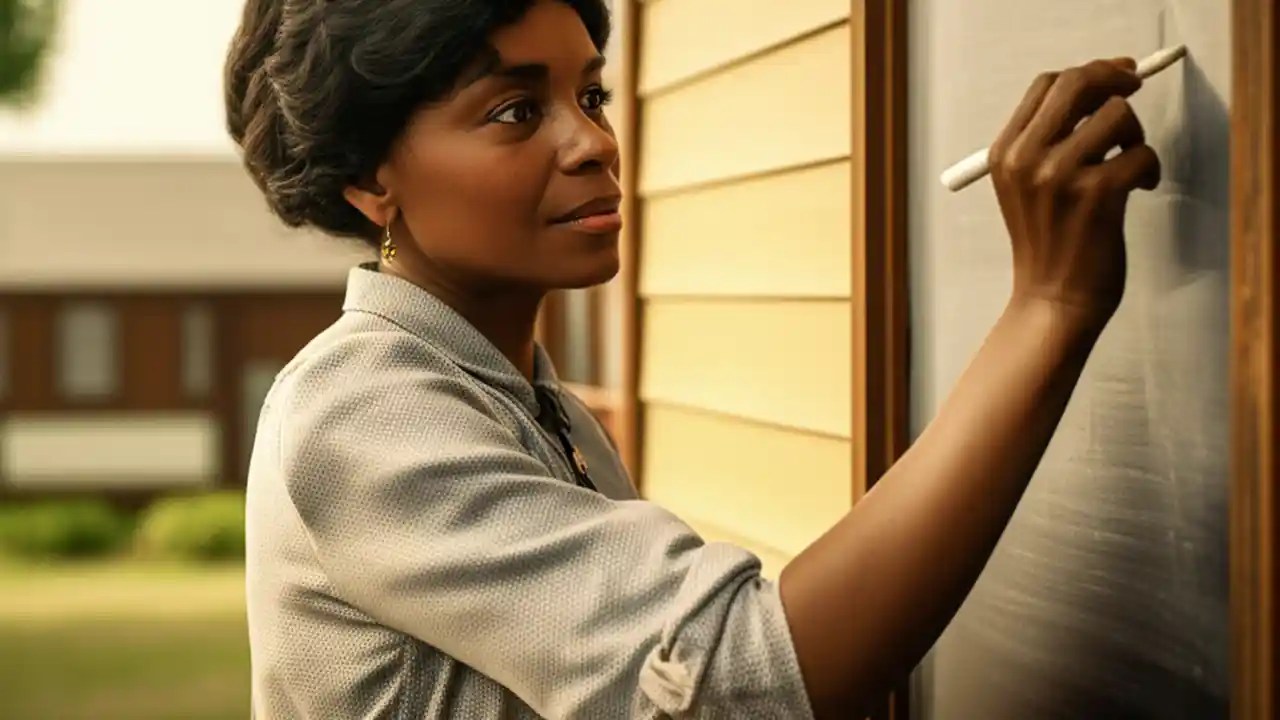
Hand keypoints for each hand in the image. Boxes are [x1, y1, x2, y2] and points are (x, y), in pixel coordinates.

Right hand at [989, 57, 1161, 328]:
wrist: (1052, 301)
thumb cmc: (1049, 244)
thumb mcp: (1027, 186)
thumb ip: (1049, 140)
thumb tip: (1102, 87)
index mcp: (1005, 154)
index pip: (1046, 85)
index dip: (1088, 72)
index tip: (1114, 76)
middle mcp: (1027, 160)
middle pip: (1078, 84)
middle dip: (1115, 81)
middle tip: (1133, 91)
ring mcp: (1061, 176)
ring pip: (1118, 114)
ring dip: (1135, 135)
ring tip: (1130, 162)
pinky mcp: (1098, 195)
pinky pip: (1142, 153)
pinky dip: (1150, 169)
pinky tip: (1140, 189)